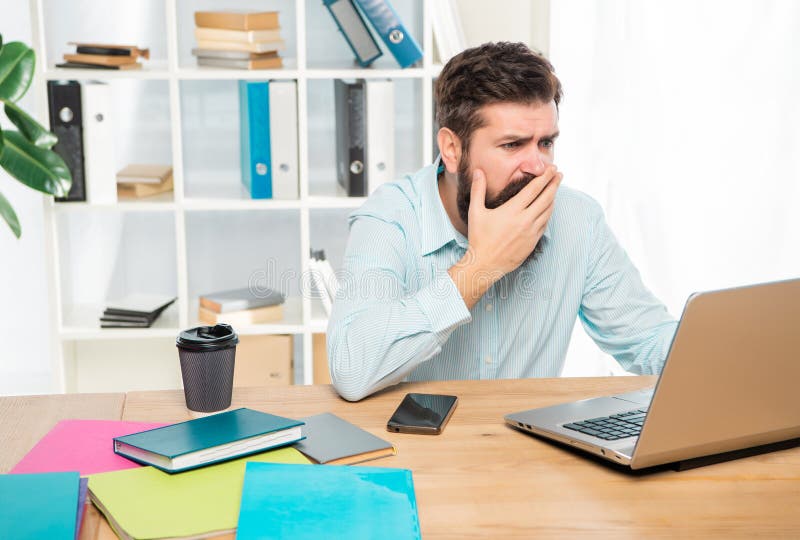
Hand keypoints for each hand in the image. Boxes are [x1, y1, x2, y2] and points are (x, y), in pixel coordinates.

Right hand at [448, 166, 561, 308]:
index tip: (552, 168)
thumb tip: (478, 171)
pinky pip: (545, 224)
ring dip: (553, 198)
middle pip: (546, 198)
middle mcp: (525, 220)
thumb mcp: (475, 212)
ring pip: (548, 211)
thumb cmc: (479, 238)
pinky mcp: (533, 242)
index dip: (545, 177)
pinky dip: (548, 213)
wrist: (485, 264)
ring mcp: (531, 232)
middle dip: (554, 184)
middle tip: (559, 174)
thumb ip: (478, 189)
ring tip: (555, 189)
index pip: (534, 189)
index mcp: (512, 210)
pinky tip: (548, 209)